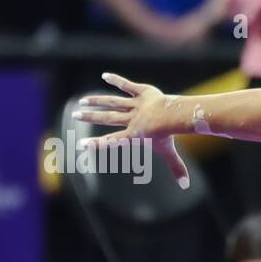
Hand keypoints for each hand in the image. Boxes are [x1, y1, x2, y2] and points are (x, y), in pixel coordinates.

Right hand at [72, 73, 190, 187]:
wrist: (172, 116)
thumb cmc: (169, 135)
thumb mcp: (169, 152)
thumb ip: (176, 167)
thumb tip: (185, 186)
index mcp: (133, 135)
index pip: (113, 140)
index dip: (98, 143)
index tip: (82, 144)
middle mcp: (131, 120)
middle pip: (108, 118)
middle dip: (91, 117)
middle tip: (75, 115)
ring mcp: (135, 105)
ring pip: (113, 102)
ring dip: (97, 101)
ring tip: (83, 100)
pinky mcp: (141, 92)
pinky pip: (127, 85)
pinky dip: (116, 80)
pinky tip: (105, 75)